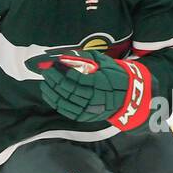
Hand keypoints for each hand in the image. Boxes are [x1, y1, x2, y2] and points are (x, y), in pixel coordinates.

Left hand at [28, 50, 152, 130]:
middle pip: (68, 89)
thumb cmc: (115, 77)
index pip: (77, 78)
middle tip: (47, 71)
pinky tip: (49, 94)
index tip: (55, 64)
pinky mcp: (84, 117)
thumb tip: (66, 56)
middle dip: (55, 80)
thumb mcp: (105, 63)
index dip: (64, 71)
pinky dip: (55, 102)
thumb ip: (87, 58)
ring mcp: (88, 109)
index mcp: (100, 84)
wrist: (127, 98)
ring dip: (52, 91)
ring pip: (65, 101)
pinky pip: (66, 110)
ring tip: (45, 82)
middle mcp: (93, 98)